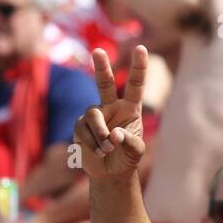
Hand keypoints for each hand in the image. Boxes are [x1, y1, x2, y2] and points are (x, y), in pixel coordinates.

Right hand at [74, 46, 148, 179]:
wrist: (109, 173)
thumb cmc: (126, 159)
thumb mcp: (135, 152)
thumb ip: (130, 142)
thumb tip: (114, 134)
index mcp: (130, 108)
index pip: (135, 85)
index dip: (138, 67)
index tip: (142, 48)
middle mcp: (111, 107)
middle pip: (104, 82)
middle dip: (101, 67)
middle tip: (98, 51)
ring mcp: (94, 115)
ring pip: (93, 116)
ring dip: (101, 134)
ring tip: (108, 149)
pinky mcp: (80, 126)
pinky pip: (84, 131)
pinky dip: (93, 144)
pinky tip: (98, 153)